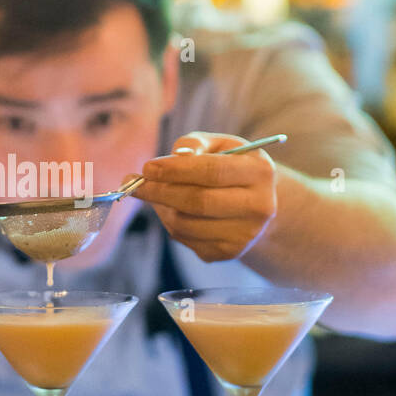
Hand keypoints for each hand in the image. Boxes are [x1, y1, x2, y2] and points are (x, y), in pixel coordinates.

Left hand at [134, 132, 277, 262]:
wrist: (256, 204)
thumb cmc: (231, 167)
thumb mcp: (221, 145)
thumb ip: (196, 143)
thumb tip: (176, 155)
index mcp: (259, 173)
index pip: (212, 172)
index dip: (175, 170)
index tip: (147, 168)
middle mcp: (258, 207)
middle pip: (198, 202)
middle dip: (160, 192)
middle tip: (135, 184)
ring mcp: (244, 235)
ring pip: (186, 224)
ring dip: (162, 208)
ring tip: (155, 193)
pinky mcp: (228, 253)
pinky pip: (185, 238)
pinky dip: (170, 222)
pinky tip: (173, 209)